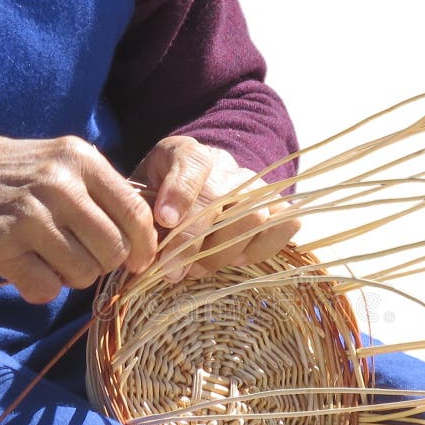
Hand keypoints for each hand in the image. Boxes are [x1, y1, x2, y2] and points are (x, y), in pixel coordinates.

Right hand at [0, 135, 156, 303]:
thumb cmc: (5, 175)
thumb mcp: (56, 162)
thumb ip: (99, 191)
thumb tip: (144, 233)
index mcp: (79, 159)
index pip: (136, 212)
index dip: (144, 246)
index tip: (138, 261)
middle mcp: (59, 183)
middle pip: (114, 250)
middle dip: (103, 265)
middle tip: (80, 259)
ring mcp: (29, 215)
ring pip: (84, 273)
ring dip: (70, 278)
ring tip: (48, 259)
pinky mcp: (1, 245)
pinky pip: (46, 288)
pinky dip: (40, 288)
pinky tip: (25, 270)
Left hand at [131, 136, 299, 281]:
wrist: (195, 184)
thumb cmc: (159, 196)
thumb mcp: (139, 195)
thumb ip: (141, 214)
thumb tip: (140, 251)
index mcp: (186, 153)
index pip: (190, 166)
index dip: (180, 194)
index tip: (165, 220)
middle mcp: (224, 166)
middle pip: (221, 199)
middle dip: (195, 241)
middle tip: (173, 271)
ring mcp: (254, 185)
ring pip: (254, 216)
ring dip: (223, 252)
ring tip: (197, 269)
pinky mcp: (275, 205)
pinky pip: (285, 224)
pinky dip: (261, 248)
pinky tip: (235, 259)